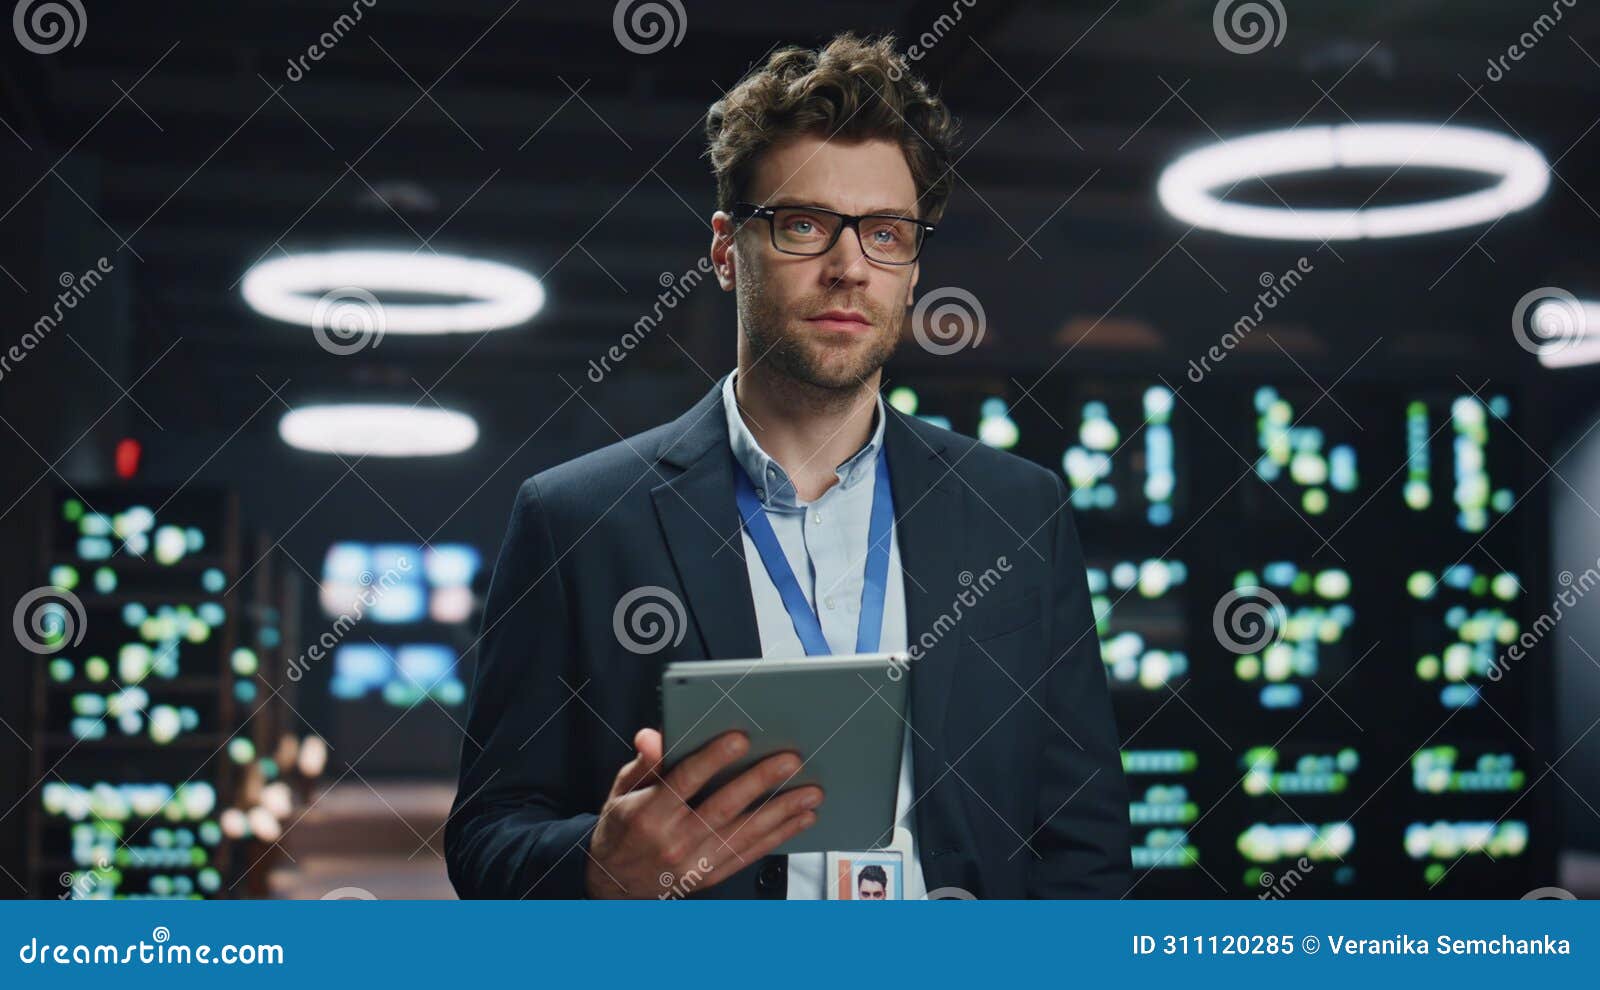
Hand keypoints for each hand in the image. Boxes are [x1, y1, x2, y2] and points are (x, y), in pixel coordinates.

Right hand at [584, 728, 821, 897]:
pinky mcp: (711, 876)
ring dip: (781, 812)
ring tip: (810, 792)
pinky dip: (778, 837)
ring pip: (744, 834)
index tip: (740, 738)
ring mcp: (695, 863)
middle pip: (722, 808)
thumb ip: (643, 763)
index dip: (712, 759)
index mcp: (648, 814)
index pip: (684, 781)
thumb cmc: (622, 829)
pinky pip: (749, 855)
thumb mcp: (622, 791)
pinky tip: (800, 819)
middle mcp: (673, 841)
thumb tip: (653, 736)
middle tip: (790, 761)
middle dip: (760, 782)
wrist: (614, 884)